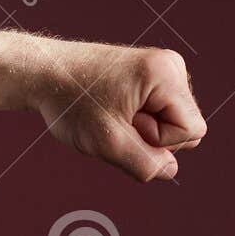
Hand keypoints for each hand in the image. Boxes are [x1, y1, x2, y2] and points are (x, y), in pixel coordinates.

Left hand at [0, 27, 206, 182]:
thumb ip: (146, 164)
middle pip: (186, 127)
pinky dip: (136, 119)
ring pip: (172, 122)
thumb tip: (170, 170)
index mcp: (166, 73)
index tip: (124, 124)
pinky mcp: (149, 75)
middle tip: (112, 120)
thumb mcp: (108, 143)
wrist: (42, 72)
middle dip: (152, 136)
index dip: (159, 141)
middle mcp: (171, 65)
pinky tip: (110, 109)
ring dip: (142, 129)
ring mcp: (161, 69)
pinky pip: (159, 113)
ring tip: (108, 113)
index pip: (192, 131)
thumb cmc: (71, 102)